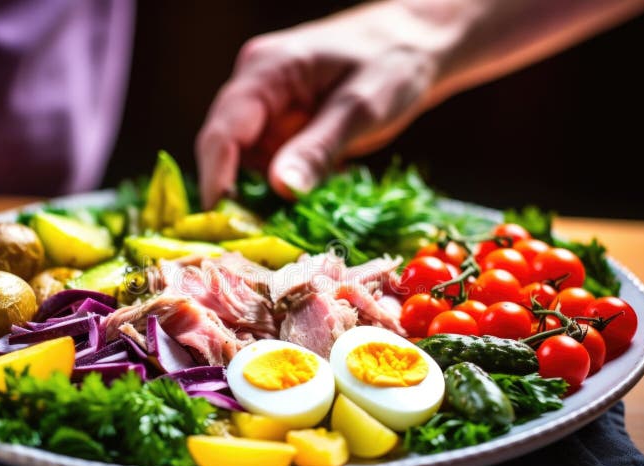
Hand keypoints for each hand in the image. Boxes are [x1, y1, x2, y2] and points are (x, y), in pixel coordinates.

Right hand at [196, 0, 643, 208]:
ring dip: (253, 200)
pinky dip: (277, 191)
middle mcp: (260, 85)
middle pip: (225, 146)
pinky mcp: (294, 122)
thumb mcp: (368, 102)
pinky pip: (272, 161)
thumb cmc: (402, 57)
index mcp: (266, 69)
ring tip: (267, 242)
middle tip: (240, 249)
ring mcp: (275, 104)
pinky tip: (291, 218)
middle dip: (228, 197)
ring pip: (246, 159)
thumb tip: (276, 190)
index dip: (211, 177)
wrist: (432, 38)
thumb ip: (318, 145)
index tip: (216, 225)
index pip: (220, 126)